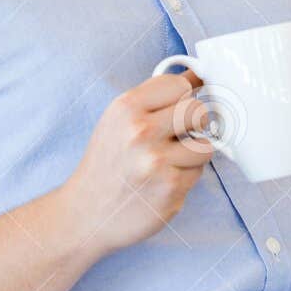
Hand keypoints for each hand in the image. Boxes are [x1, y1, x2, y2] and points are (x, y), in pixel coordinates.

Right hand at [61, 71, 215, 252]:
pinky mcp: (170, 190)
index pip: (179, 84)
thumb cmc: (106, 165)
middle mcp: (141, 132)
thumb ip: (155, 99)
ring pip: (206, 145)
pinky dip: (185, 178)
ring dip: (192, 155)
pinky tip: (162, 182)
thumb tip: (197, 76)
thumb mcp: (118, 121)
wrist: (84, 213)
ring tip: (168, 163)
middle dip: (193, 126)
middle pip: (198, 112)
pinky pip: (198, 173)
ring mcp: (156, 162)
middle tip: (176, 138)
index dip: (180, 98)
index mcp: (126, 108)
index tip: (173, 111)